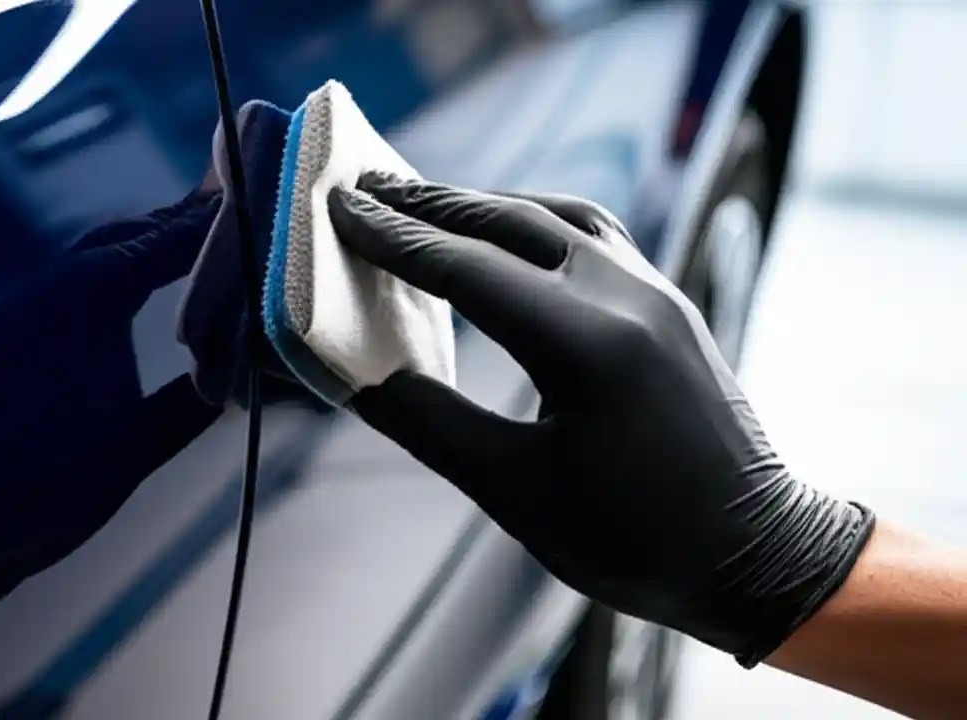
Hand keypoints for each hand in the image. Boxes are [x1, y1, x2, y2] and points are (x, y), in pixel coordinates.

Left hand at [0, 196, 222, 620]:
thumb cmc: (68, 493)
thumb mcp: (145, 446)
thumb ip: (195, 397)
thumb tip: (241, 362)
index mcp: (75, 317)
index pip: (143, 252)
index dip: (188, 231)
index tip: (229, 209)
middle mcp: (29, 302)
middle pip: (104, 247)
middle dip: (156, 230)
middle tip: (206, 215)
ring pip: (68, 270)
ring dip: (119, 260)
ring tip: (166, 252)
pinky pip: (38, 298)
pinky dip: (81, 290)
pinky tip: (107, 302)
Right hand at [328, 174, 873, 665]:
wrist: (758, 555)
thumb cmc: (633, 539)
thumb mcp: (514, 493)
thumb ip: (428, 424)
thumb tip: (358, 376)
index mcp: (588, 344)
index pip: (469, 269)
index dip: (395, 241)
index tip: (341, 211)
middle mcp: (627, 296)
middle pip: (510, 222)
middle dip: (431, 204)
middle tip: (367, 189)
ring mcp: (657, 292)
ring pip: (557, 216)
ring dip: (485, 205)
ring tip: (424, 203)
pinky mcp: (671, 303)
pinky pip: (594, 235)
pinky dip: (535, 221)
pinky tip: (506, 233)